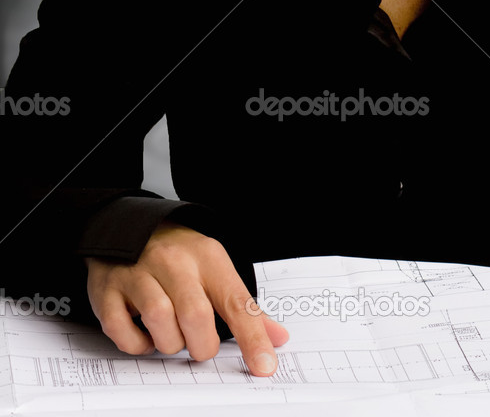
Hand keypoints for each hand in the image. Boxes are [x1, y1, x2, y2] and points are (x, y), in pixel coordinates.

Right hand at [85, 221, 288, 373]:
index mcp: (207, 257)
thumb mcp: (215, 269)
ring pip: (160, 321)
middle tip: (199, 345)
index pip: (236, 300)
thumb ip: (244, 308)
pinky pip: (122, 331)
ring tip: (171, 335)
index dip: (252, 337)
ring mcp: (137, 272)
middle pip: (196, 315)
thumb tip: (277, 338)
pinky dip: (136, 344)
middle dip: (202, 344)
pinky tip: (145, 334)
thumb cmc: (179, 256)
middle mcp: (173, 261)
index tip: (264, 365)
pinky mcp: (108, 289)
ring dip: (169, 343)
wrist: (130, 226)